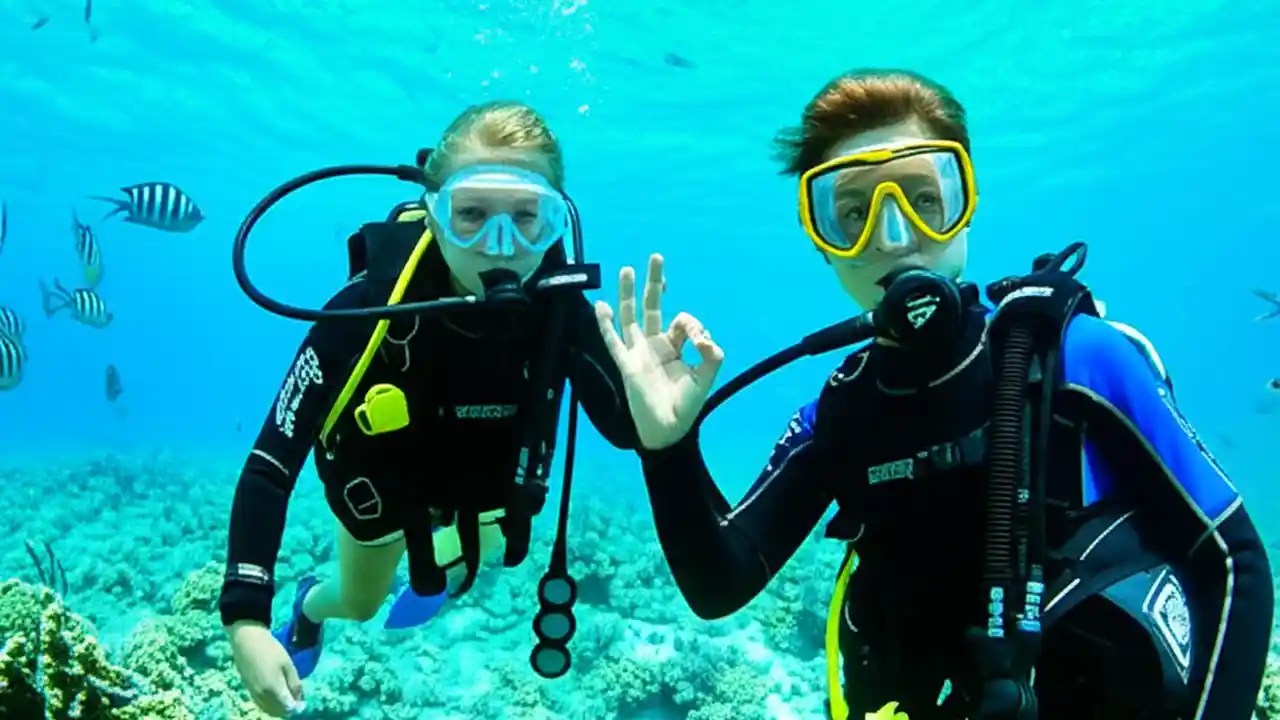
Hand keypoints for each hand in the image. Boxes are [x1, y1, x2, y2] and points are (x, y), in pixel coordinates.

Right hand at [228, 622, 304, 716]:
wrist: (247, 641)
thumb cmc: (271, 649)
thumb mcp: (288, 664)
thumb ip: (294, 684)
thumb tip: (299, 700)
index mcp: (273, 688)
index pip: (288, 708)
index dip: (297, 707)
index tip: (303, 702)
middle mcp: (262, 695)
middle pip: (278, 712)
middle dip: (289, 709)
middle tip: (298, 699)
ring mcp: (253, 694)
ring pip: (269, 710)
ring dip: (280, 708)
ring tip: (289, 697)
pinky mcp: (249, 691)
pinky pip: (261, 705)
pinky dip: (271, 706)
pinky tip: (277, 697)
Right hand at [595, 254, 723, 449]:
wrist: (667, 431)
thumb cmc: (685, 406)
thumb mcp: (705, 379)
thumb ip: (711, 357)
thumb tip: (706, 339)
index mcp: (676, 347)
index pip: (683, 321)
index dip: (694, 325)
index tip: (701, 343)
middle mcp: (655, 344)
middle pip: (653, 306)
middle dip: (655, 283)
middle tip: (657, 257)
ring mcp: (638, 352)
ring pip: (631, 317)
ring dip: (629, 294)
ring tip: (627, 269)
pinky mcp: (626, 364)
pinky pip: (613, 341)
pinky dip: (606, 324)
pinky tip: (601, 306)